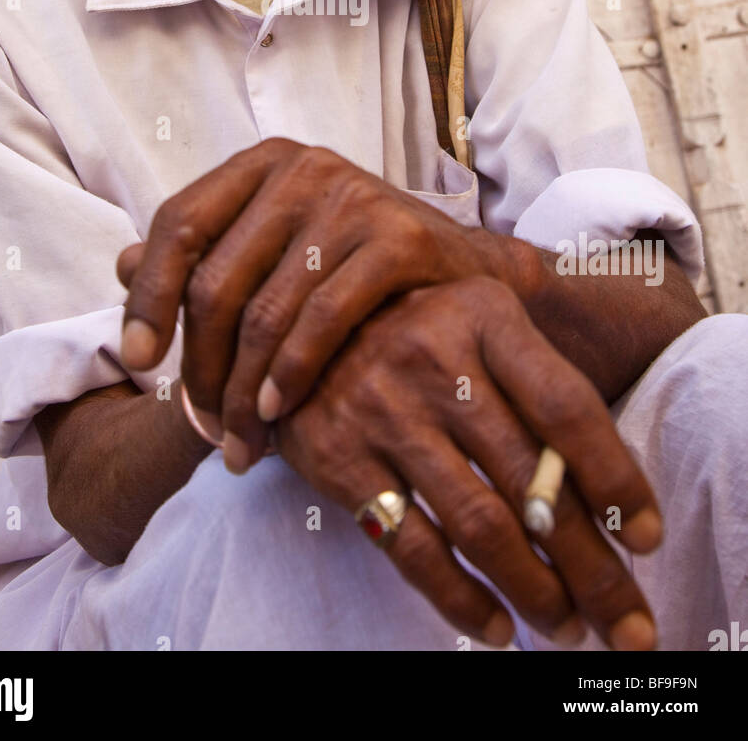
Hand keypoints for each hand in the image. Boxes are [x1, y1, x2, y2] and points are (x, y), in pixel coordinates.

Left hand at [117, 138, 521, 466]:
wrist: (467, 276)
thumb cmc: (354, 266)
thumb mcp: (275, 249)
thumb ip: (205, 255)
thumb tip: (119, 264)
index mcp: (262, 165)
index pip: (179, 223)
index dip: (148, 295)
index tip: (136, 360)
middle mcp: (304, 169)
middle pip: (217, 280)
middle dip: (200, 366)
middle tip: (200, 424)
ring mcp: (353, 198)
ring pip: (266, 311)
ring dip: (243, 390)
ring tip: (237, 440)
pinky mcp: (399, 236)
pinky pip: (322, 319)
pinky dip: (292, 373)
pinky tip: (278, 412)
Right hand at [272, 277, 662, 650]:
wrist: (294, 321)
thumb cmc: (416, 328)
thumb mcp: (476, 318)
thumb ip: (536, 380)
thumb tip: (611, 490)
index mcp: (482, 314)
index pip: (565, 406)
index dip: (615, 479)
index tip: (648, 537)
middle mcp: (432, 355)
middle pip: (530, 480)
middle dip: (591, 564)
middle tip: (626, 622)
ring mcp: (380, 406)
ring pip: (479, 524)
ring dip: (534, 591)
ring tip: (567, 627)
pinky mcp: (336, 456)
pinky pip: (412, 547)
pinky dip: (461, 599)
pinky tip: (494, 627)